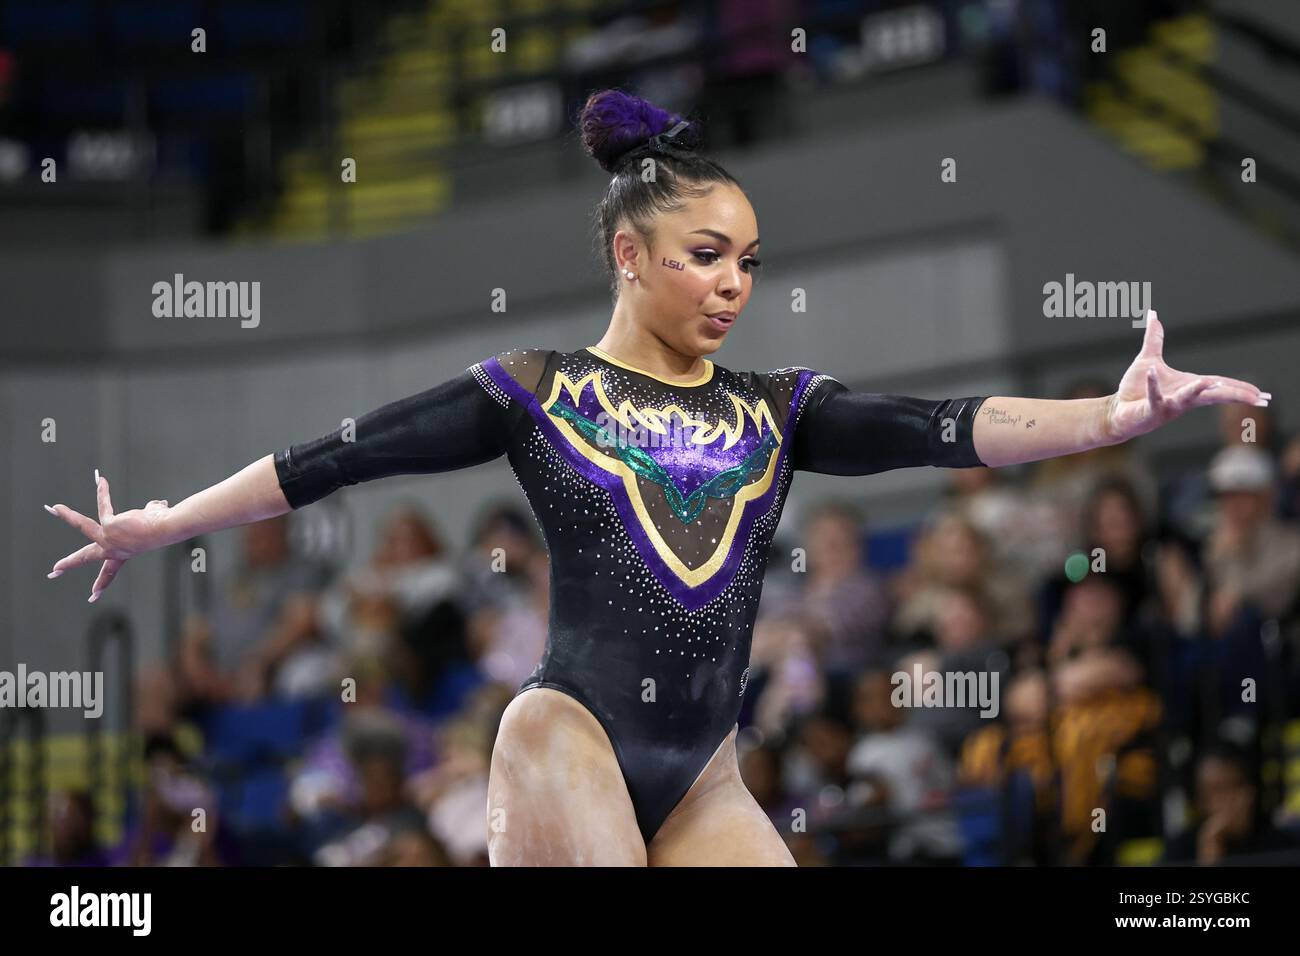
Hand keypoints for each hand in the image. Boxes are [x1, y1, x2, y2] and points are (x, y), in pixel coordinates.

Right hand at [44, 469, 171, 601]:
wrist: (166, 528)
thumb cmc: (165, 525)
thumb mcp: (154, 522)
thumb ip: (151, 513)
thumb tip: (158, 504)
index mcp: (124, 553)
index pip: (111, 570)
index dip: (102, 582)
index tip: (94, 595)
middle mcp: (114, 549)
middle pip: (87, 557)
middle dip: (68, 563)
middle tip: (53, 572)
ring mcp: (109, 538)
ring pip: (83, 526)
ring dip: (68, 515)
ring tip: (54, 507)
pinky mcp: (108, 526)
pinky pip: (104, 504)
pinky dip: (103, 491)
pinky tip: (101, 480)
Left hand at [1103, 311, 1267, 443]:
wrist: (1116, 408)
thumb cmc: (1134, 389)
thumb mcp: (1149, 360)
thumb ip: (1154, 338)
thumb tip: (1153, 314)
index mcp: (1189, 386)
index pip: (1219, 385)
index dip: (1239, 388)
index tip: (1260, 394)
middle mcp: (1183, 398)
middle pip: (1214, 395)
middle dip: (1234, 395)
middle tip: (1258, 399)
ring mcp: (1169, 406)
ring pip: (1188, 399)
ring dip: (1198, 391)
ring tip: (1212, 384)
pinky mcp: (1151, 410)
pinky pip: (1154, 397)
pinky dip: (1153, 385)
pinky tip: (1152, 373)